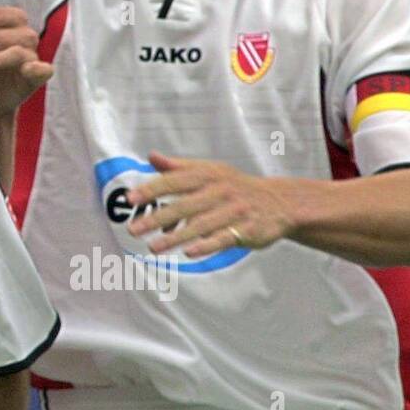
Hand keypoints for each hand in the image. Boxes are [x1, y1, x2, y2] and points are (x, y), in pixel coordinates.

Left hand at [127, 152, 297, 257]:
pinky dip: (207, 245)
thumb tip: (151, 156)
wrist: (279, 202)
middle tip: (133, 229)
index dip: (151, 189)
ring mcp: (234, 210)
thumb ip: (178, 167)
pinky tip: (189, 252)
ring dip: (176, 237)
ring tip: (153, 248)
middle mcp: (219, 190)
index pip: (174, 181)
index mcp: (207, 174)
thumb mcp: (209, 171)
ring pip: (201, 225)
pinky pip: (224, 238)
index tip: (130, 199)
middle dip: (157, 218)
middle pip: (184, 205)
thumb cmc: (235, 186)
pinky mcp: (246, 229)